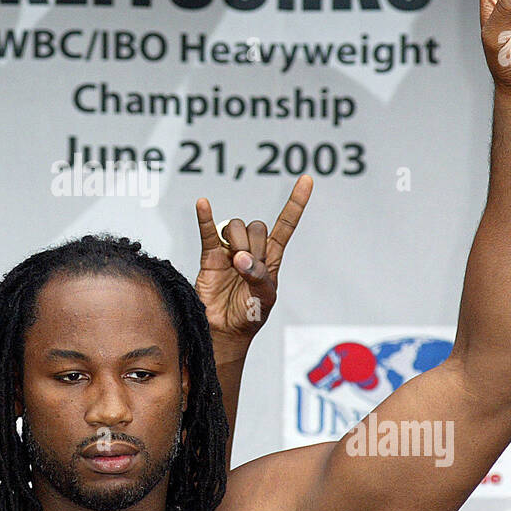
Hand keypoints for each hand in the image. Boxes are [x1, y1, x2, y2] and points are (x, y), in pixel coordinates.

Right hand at [195, 175, 312, 361]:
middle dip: (254, 245)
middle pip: (257, 226)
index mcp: (271, 258)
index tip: (307, 179)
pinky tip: (203, 203)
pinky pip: (208, 232)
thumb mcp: (265, 298)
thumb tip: (240, 258)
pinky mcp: (210, 256)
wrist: (224, 330)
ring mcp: (230, 250)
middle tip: (247, 268)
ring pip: (236, 226)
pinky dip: (205, 217)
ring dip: (237, 242)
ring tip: (233, 264)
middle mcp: (251, 249)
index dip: (296, 202)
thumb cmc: (250, 316)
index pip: (286, 224)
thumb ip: (258, 276)